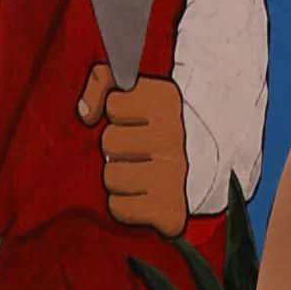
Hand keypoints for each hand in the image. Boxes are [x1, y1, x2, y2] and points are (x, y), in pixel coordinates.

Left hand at [91, 68, 190, 228]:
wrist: (204, 167)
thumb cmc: (160, 127)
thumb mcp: (137, 89)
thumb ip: (103, 80)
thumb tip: (86, 113)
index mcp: (167, 101)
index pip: (113, 104)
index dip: (117, 113)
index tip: (136, 118)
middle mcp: (172, 136)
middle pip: (109, 142)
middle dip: (116, 147)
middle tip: (137, 149)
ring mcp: (172, 174)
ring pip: (111, 177)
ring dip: (118, 177)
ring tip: (137, 172)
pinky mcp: (168, 209)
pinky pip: (119, 207)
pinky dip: (124, 205)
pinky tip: (140, 195)